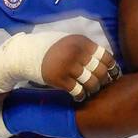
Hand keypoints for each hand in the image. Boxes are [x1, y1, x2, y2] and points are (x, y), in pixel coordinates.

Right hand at [0, 30, 119, 96]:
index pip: (105, 56)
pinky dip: (81, 96)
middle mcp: (76, 52)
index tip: (113, 74)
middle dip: (104, 80)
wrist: (24, 54)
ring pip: (91, 82)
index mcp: (81, 41)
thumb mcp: (68, 41)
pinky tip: (79, 97)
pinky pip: (78, 91)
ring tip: (91, 91)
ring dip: (94, 89)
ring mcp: (67, 66)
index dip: (112, 67)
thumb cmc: (49, 48)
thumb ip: (85, 48)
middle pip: (101, 71)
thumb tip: (106, 61)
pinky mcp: (59, 79)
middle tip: (103, 85)